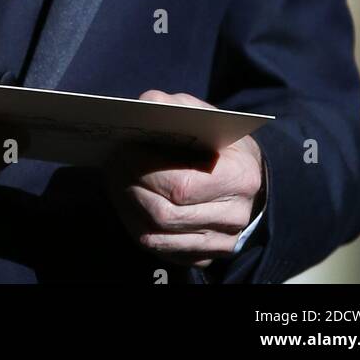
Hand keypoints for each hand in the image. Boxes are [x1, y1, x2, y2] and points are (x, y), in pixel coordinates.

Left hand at [103, 89, 264, 267]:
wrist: (246, 178)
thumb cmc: (220, 142)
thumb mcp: (207, 117)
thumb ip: (178, 106)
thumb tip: (147, 103)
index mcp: (240, 178)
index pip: (182, 185)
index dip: (146, 170)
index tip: (124, 149)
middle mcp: (235, 217)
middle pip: (166, 214)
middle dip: (131, 186)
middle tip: (113, 162)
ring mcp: (221, 242)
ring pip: (157, 235)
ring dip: (128, 206)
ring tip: (115, 178)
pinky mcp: (204, 256)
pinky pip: (160, 248)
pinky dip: (135, 224)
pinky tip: (127, 200)